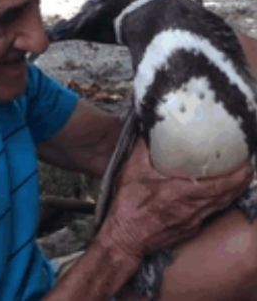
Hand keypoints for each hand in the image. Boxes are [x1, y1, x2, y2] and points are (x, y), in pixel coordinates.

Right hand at [99, 138, 252, 260]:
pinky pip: (211, 213)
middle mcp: (190, 208)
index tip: (245, 164)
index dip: (236, 176)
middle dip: (240, 181)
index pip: (217, 185)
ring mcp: (193, 221)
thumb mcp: (130, 173)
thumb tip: (147, 131)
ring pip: (220, 205)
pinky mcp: (190, 229)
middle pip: (225, 195)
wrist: (125, 238)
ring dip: (233, 192)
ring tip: (240, 178)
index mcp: (178, 193)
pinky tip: (219, 195)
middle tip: (247, 167)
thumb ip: (141, 150)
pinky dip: (219, 203)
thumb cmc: (127, 207)